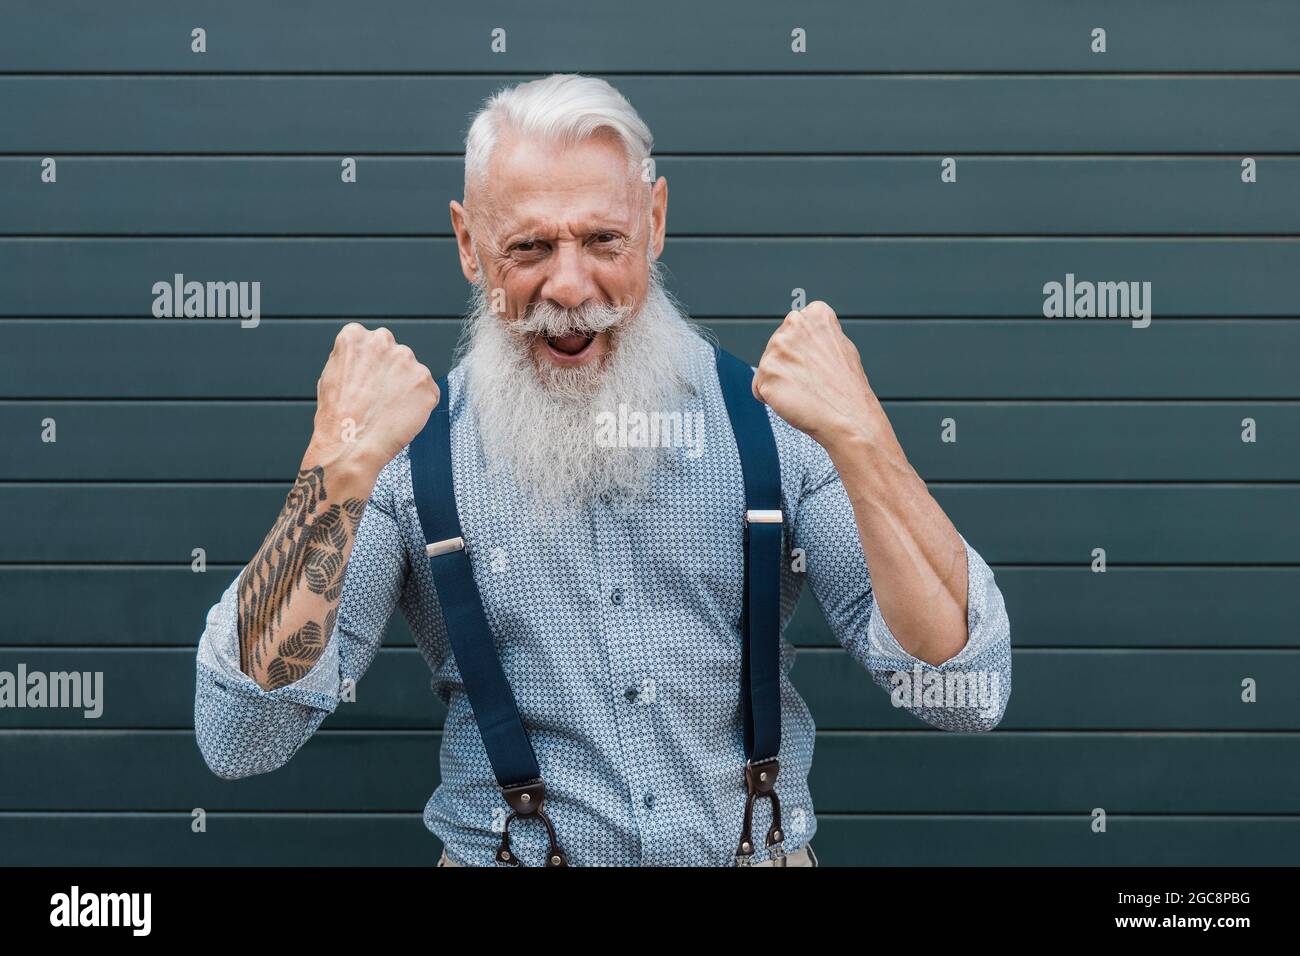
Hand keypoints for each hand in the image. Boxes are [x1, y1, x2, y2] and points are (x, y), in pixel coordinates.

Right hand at [308, 323, 440, 472]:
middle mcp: (383, 341)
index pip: (372, 343)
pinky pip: (428, 393)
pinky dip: (419, 405)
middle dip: (391, 373)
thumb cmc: (336, 416)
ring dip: (406, 389)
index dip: (370, 366)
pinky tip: (400, 417)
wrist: (349, 446)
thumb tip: (366, 356)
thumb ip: (352, 357)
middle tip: (378, 399)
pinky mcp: (426, 383)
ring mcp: (408, 361)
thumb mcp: (330, 374)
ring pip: (413, 373)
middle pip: (395, 354)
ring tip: (387, 411)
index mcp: (355, 335)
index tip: (365, 382)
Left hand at [751, 302, 877, 446]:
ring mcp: (778, 348)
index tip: (819, 365)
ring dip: (780, 383)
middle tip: (813, 382)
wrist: (850, 418)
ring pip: (767, 368)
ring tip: (806, 391)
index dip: (804, 353)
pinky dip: (772, 399)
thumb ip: (817, 334)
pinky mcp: (766, 372)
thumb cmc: (848, 389)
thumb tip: (800, 332)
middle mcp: (794, 324)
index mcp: (815, 314)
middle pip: (776, 348)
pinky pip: (759, 389)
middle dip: (789, 367)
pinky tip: (795, 401)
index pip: (793, 331)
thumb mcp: (841, 346)